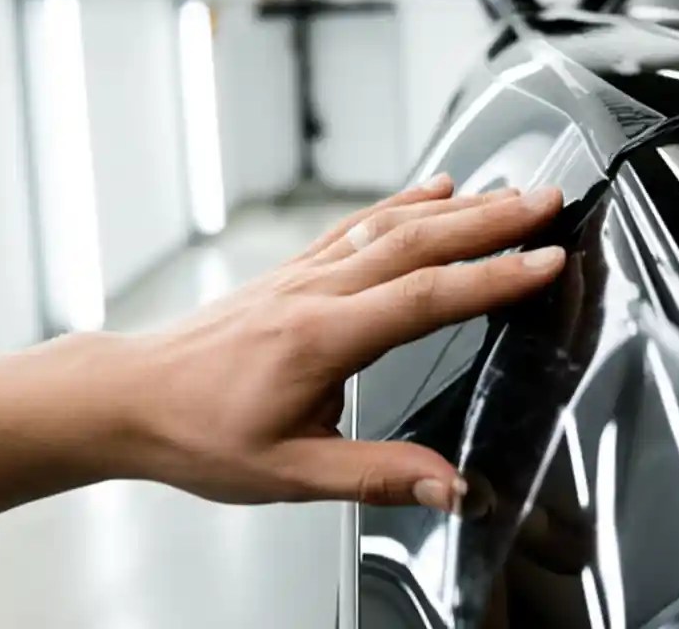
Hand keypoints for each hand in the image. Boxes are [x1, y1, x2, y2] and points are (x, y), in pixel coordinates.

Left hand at [114, 176, 565, 511]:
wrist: (128, 397)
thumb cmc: (199, 435)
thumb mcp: (288, 476)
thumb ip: (377, 476)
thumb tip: (452, 489)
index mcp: (320, 339)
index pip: (424, 298)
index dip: (492, 278)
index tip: (546, 260)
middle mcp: (316, 292)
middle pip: (418, 242)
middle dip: (492, 220)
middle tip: (550, 203)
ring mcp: (304, 274)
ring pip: (393, 225)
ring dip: (459, 206)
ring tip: (512, 192)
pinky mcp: (295, 270)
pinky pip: (359, 223)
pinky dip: (405, 201)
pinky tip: (434, 189)